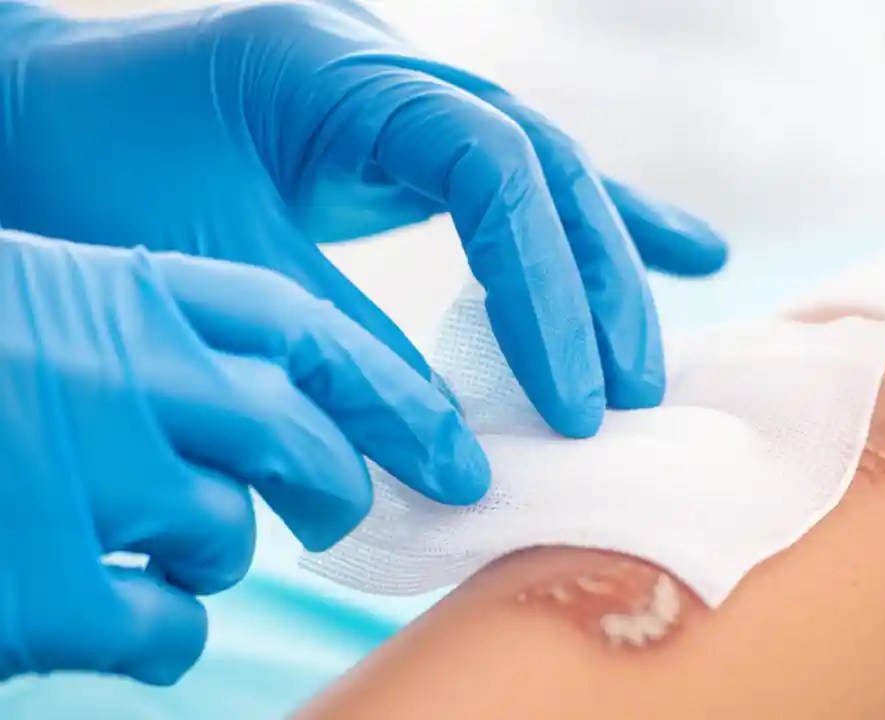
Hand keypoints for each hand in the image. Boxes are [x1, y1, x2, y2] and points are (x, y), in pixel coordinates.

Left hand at [0, 0, 728, 437]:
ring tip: (648, 361)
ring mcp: (407, 98)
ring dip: (605, 268)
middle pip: (543, 167)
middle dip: (592, 287)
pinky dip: (602, 224)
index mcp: (340, 71)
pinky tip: (685, 252)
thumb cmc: (90, 173)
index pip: (491, 167)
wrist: (30, 113)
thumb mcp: (212, 267)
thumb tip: (452, 456)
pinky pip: (522, 183)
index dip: (543, 285)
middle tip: (620, 399)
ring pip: (546, 175)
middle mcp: (394, 67)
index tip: (566, 397)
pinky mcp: (405, 139)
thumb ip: (341, 348)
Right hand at [0, 232, 486, 683]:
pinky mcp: (57, 591)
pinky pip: (173, 625)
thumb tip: (271, 394)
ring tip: (134, 542)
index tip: (441, 434)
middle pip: (298, 436)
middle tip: (341, 509)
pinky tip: (102, 613)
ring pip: (229, 533)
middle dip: (337, 480)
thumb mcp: (34, 308)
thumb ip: (137, 334)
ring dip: (205, 549)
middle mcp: (119, 374)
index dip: (384, 384)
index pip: (297, 325)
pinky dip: (153, 629)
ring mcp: (91, 480)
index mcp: (110, 289)